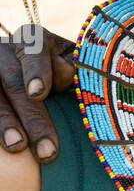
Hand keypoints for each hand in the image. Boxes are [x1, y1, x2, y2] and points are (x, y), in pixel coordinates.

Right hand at [0, 25, 75, 160]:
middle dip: (31, 117)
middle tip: (47, 150)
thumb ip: (70, 68)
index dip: (36, 71)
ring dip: (5, 124)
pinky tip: (2, 147)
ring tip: (17, 148)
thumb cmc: (57, 71)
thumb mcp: (68, 63)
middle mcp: (6, 51)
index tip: (38, 94)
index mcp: (34, 40)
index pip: (34, 51)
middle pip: (14, 82)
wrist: (23, 72)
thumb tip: (66, 71)